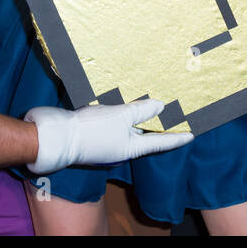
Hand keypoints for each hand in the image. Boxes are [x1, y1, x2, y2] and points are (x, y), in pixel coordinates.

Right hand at [24, 99, 194, 173]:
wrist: (55, 137)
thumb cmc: (90, 129)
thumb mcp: (121, 117)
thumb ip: (141, 111)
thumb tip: (161, 106)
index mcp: (130, 148)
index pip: (160, 142)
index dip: (176, 137)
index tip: (192, 134)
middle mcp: (120, 146)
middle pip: (143, 134)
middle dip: (155, 122)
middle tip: (172, 111)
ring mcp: (105, 140)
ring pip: (126, 126)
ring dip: (136, 114)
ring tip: (149, 100)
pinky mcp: (92, 132)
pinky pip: (111, 121)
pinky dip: (119, 111)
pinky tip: (120, 99)